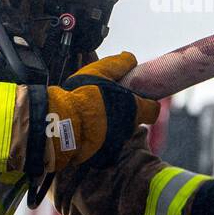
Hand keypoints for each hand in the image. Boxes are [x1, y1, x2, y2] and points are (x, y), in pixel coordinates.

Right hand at [45, 52, 159, 169]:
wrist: (60, 124)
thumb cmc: (81, 96)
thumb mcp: (100, 71)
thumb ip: (119, 64)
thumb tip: (130, 58)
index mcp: (133, 108)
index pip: (153, 110)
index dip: (146, 103)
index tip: (136, 98)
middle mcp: (129, 128)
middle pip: (133, 120)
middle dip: (123, 112)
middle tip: (106, 103)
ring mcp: (117, 144)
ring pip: (119, 132)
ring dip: (110, 124)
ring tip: (91, 115)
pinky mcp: (103, 156)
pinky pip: (105, 145)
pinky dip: (98, 138)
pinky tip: (85, 128)